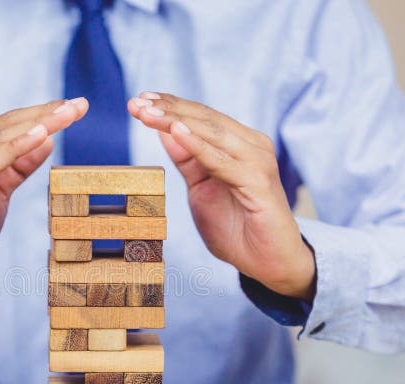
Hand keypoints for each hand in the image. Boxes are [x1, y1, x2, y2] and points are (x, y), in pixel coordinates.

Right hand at [0, 98, 88, 309]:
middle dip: (46, 113)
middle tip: (79, 104)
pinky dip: (17, 146)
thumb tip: (45, 140)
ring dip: (39, 123)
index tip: (74, 106)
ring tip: (66, 114)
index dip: (42, 114)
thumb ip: (17, 168)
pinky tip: (41, 134)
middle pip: (9, 125)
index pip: (9, 125)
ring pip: (3, 137)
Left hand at [128, 92, 315, 300]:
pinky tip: (177, 132)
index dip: (170, 106)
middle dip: (168, 109)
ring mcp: (257, 162)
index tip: (138, 100)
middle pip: (204, 119)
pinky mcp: (259, 183)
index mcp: (238, 145)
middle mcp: (251, 146)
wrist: (268, 262)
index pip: (200, 117)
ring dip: (177, 120)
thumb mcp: (200, 190)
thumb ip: (187, 161)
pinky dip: (198, 146)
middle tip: (137, 102)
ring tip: (149, 112)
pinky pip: (222, 162)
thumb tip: (165, 130)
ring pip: (211, 134)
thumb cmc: (236, 227)